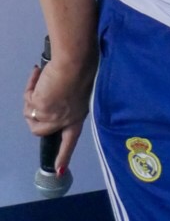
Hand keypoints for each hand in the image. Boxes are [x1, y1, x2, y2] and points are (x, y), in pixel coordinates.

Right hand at [23, 53, 95, 175]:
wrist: (75, 61)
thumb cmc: (80, 70)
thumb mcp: (74, 91)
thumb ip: (65, 102)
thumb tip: (50, 103)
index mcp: (78, 115)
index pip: (70, 141)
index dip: (63, 156)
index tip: (58, 171)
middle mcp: (65, 119)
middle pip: (40, 130)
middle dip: (32, 116)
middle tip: (35, 98)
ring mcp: (52, 115)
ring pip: (29, 116)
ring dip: (31, 98)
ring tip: (42, 79)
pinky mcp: (40, 107)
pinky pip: (27, 99)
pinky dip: (30, 85)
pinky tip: (37, 73)